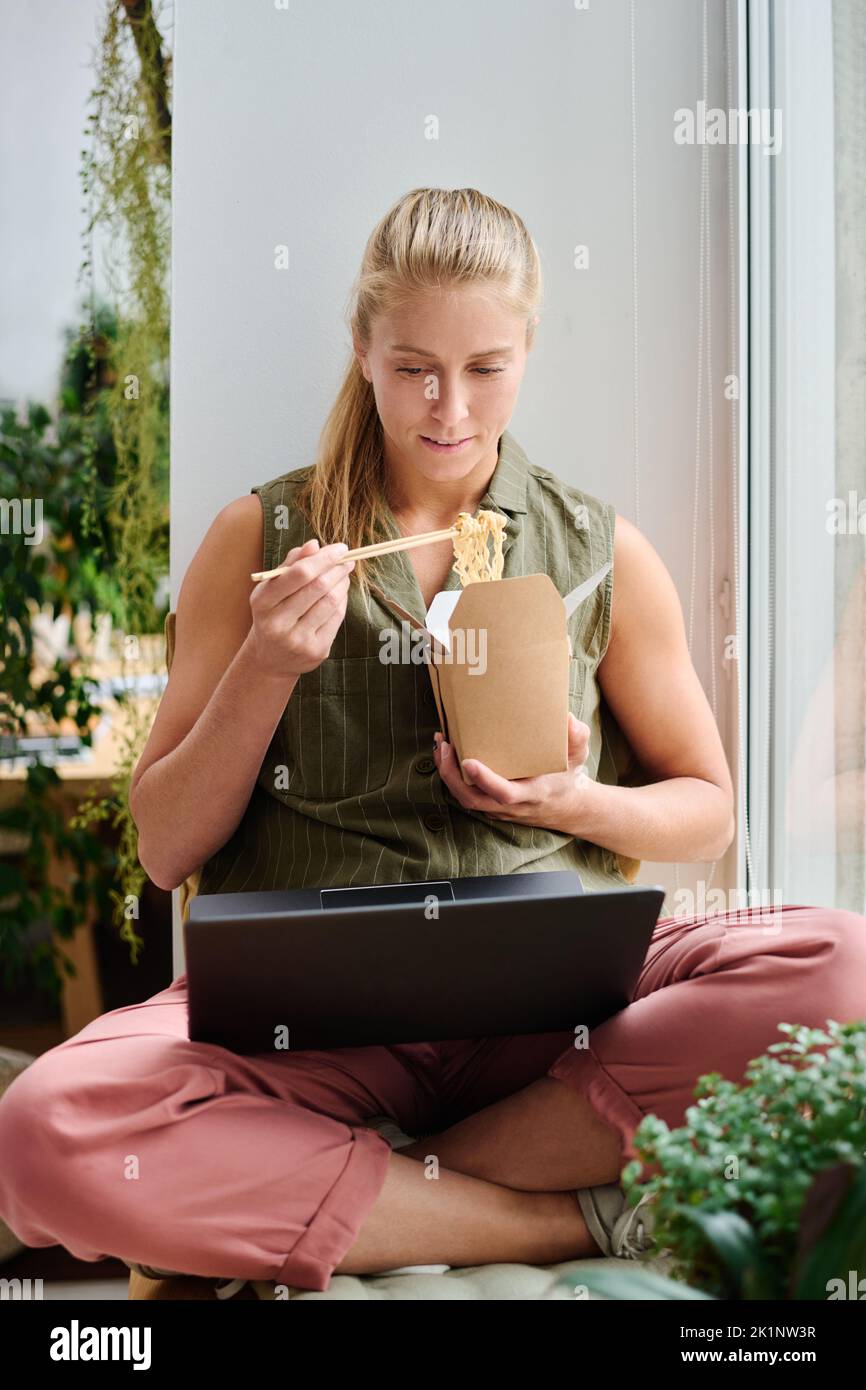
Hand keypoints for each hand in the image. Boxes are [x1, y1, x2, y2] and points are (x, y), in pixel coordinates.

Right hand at [247, 538, 355, 680]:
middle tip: (348, 559)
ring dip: (342, 583)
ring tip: (344, 575)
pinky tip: (340, 594)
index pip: (299, 574)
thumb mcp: (271, 589)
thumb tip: (314, 544)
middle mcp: (278, 623)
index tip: (340, 548)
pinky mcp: (316, 651)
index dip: (323, 558)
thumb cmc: (273, 614)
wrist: (270, 660)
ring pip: (331, 602)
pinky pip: (337, 618)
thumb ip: (291, 565)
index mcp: (263, 602)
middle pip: (318, 587)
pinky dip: (342, 601)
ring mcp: (297, 640)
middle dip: (337, 569)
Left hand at [433, 711, 591, 830]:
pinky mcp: (490, 805)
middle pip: (473, 799)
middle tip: (444, 746)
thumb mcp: (579, 756)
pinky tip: (446, 753)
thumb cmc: (568, 776)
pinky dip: (452, 776)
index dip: (485, 780)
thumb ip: (576, 737)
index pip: (504, 793)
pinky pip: (465, 794)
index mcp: (532, 794)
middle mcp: (511, 806)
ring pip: (465, 798)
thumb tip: (565, 719)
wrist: (566, 807)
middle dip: (452, 775)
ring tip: (440, 744)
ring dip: (447, 773)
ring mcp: (498, 809)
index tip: (469, 761)